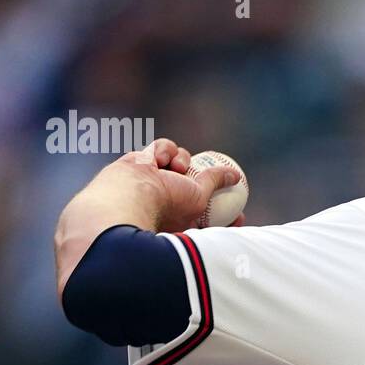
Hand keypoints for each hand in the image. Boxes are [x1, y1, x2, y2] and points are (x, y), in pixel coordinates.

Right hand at [114, 138, 240, 232]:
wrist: (128, 196)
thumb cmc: (165, 204)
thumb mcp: (199, 198)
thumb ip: (215, 183)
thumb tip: (236, 176)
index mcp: (179, 217)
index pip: (205, 211)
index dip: (221, 204)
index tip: (236, 203)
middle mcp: (164, 199)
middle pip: (190, 181)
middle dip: (201, 175)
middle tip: (215, 170)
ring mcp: (151, 179)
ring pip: (177, 159)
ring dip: (182, 160)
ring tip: (177, 169)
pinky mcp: (139, 162)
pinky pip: (160, 147)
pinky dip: (163, 150)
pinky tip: (158, 161)